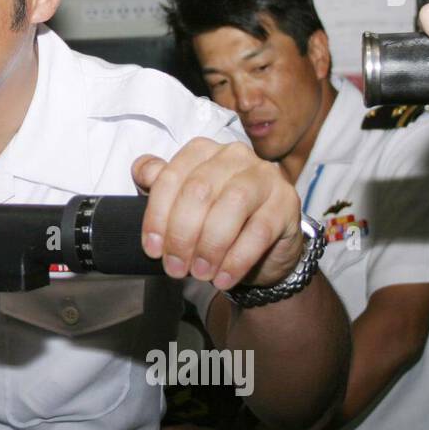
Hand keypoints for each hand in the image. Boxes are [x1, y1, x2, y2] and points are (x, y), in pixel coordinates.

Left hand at [133, 138, 302, 288]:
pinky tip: (223, 278)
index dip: (157, 216)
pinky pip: (259, 230)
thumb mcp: (183, 204)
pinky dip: (237, 259)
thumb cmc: (217, 221)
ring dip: (210, 246)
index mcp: (202, 151)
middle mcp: (234, 155)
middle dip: (182, 235)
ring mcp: (264, 176)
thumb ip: (160, 185)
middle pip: (199, 191)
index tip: (152, 250)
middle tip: (174, 267)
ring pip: (231, 206)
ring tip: (199, 273)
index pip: (171, 177)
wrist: (264, 248)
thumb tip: (141, 171)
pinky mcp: (286, 202)